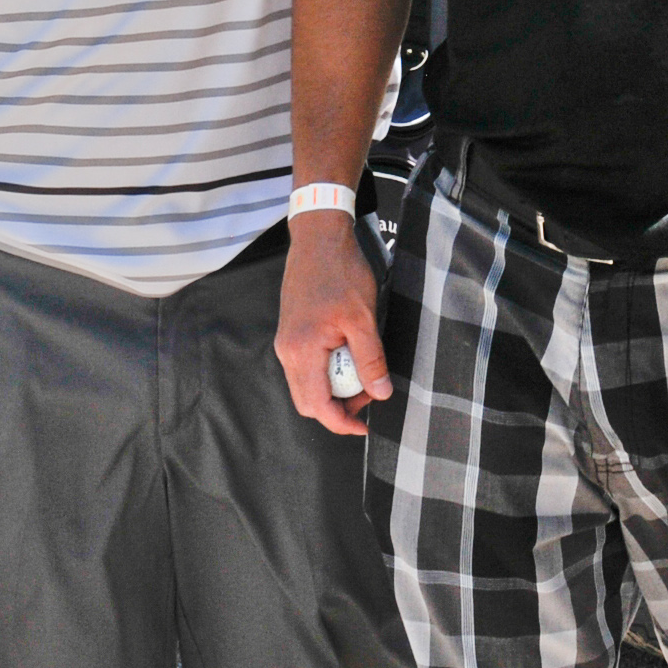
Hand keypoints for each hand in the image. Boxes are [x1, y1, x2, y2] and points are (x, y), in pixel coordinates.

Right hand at [274, 214, 389, 436]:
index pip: (316, 405)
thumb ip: (370, 358)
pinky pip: (306, 367)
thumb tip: (381, 392)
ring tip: (365, 373)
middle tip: (372, 393)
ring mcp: (286, 342)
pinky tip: (351, 357)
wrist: (319, 239)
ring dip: (335, 388)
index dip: (341, 422)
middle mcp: (286, 352)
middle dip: (340, 406)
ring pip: (307, 384)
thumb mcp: (362, 318)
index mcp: (301, 352)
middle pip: (308, 400)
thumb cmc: (340, 273)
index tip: (365, 427)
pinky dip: (328, 371)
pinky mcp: (292, 333)